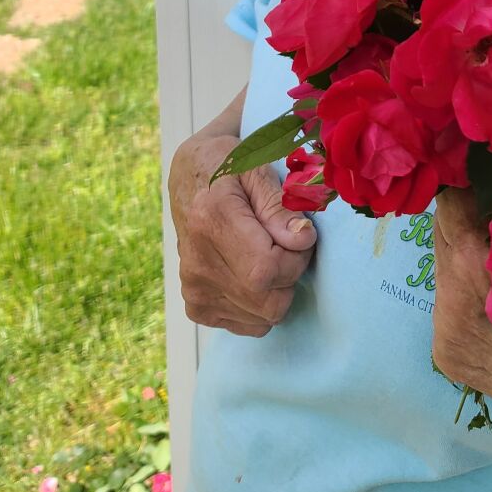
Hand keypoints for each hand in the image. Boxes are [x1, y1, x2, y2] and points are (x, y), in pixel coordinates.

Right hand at [168, 118, 316, 336]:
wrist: (189, 178)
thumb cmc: (229, 167)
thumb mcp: (258, 169)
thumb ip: (280, 205)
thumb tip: (301, 239)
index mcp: (211, 219)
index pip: (266, 269)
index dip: (296, 258)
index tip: (302, 234)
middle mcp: (197, 261)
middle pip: (267, 300)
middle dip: (292, 275)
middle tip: (288, 245)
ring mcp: (194, 288)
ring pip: (263, 317)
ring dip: (279, 289)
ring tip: (270, 254)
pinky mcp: (197, 307)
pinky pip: (250, 325)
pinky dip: (263, 304)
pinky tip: (254, 271)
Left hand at [431, 188, 491, 456]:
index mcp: (475, 267)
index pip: (451, 205)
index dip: (471, 188)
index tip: (490, 179)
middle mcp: (448, 300)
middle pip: (443, 237)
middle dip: (468, 222)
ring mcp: (443, 331)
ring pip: (445, 272)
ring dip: (468, 260)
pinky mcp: (445, 355)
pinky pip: (450, 305)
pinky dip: (470, 296)